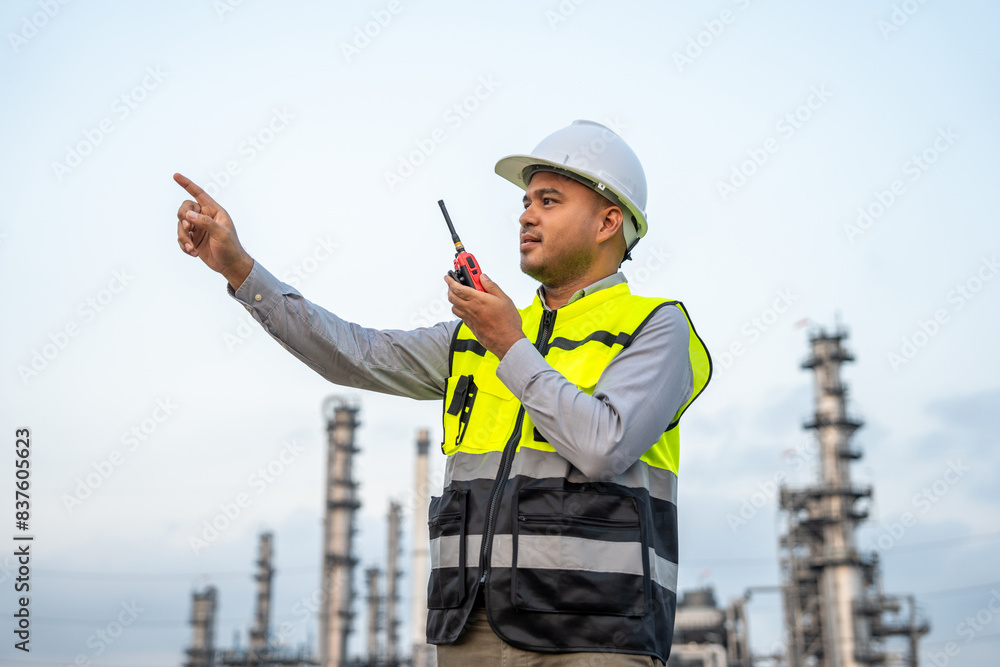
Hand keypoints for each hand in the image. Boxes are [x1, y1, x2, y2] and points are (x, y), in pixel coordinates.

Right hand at [173, 172, 253, 288]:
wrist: (230, 266)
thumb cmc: (231, 248)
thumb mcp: (222, 234)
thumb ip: (206, 223)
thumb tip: (188, 215)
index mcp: (214, 211)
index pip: (199, 194)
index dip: (187, 184)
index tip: (175, 176)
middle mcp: (204, 217)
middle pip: (184, 209)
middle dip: (183, 218)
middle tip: (188, 228)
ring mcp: (198, 228)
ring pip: (180, 225)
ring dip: (183, 237)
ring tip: (192, 249)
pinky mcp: (193, 239)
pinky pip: (181, 237)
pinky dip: (184, 245)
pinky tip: (193, 253)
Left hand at [446, 273, 525, 358]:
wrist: (507, 341)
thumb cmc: (507, 321)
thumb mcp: (504, 299)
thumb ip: (491, 286)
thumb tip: (483, 277)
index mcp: (478, 300)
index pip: (458, 288)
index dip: (450, 281)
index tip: (448, 277)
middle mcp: (470, 309)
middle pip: (452, 297)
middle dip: (450, 289)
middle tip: (453, 285)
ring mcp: (469, 319)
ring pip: (454, 308)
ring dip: (454, 300)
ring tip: (460, 296)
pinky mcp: (470, 327)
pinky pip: (460, 317)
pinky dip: (460, 310)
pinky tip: (467, 309)